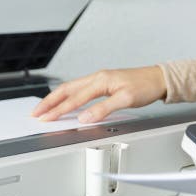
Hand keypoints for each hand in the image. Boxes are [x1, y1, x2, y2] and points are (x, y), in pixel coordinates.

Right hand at [30, 66, 166, 122]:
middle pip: (67, 89)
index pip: (75, 98)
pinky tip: (66, 102)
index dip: (58, 109)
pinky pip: (81, 89)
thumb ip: (104, 108)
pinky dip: (69, 96)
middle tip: (36, 112)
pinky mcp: (104, 83)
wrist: (158, 79)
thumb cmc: (145, 86)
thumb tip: (84, 117)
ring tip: (45, 108)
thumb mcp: (126, 99)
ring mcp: (100, 80)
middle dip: (50, 101)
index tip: (46, 118)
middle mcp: (98, 77)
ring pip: (72, 88)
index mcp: (101, 80)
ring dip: (57, 98)